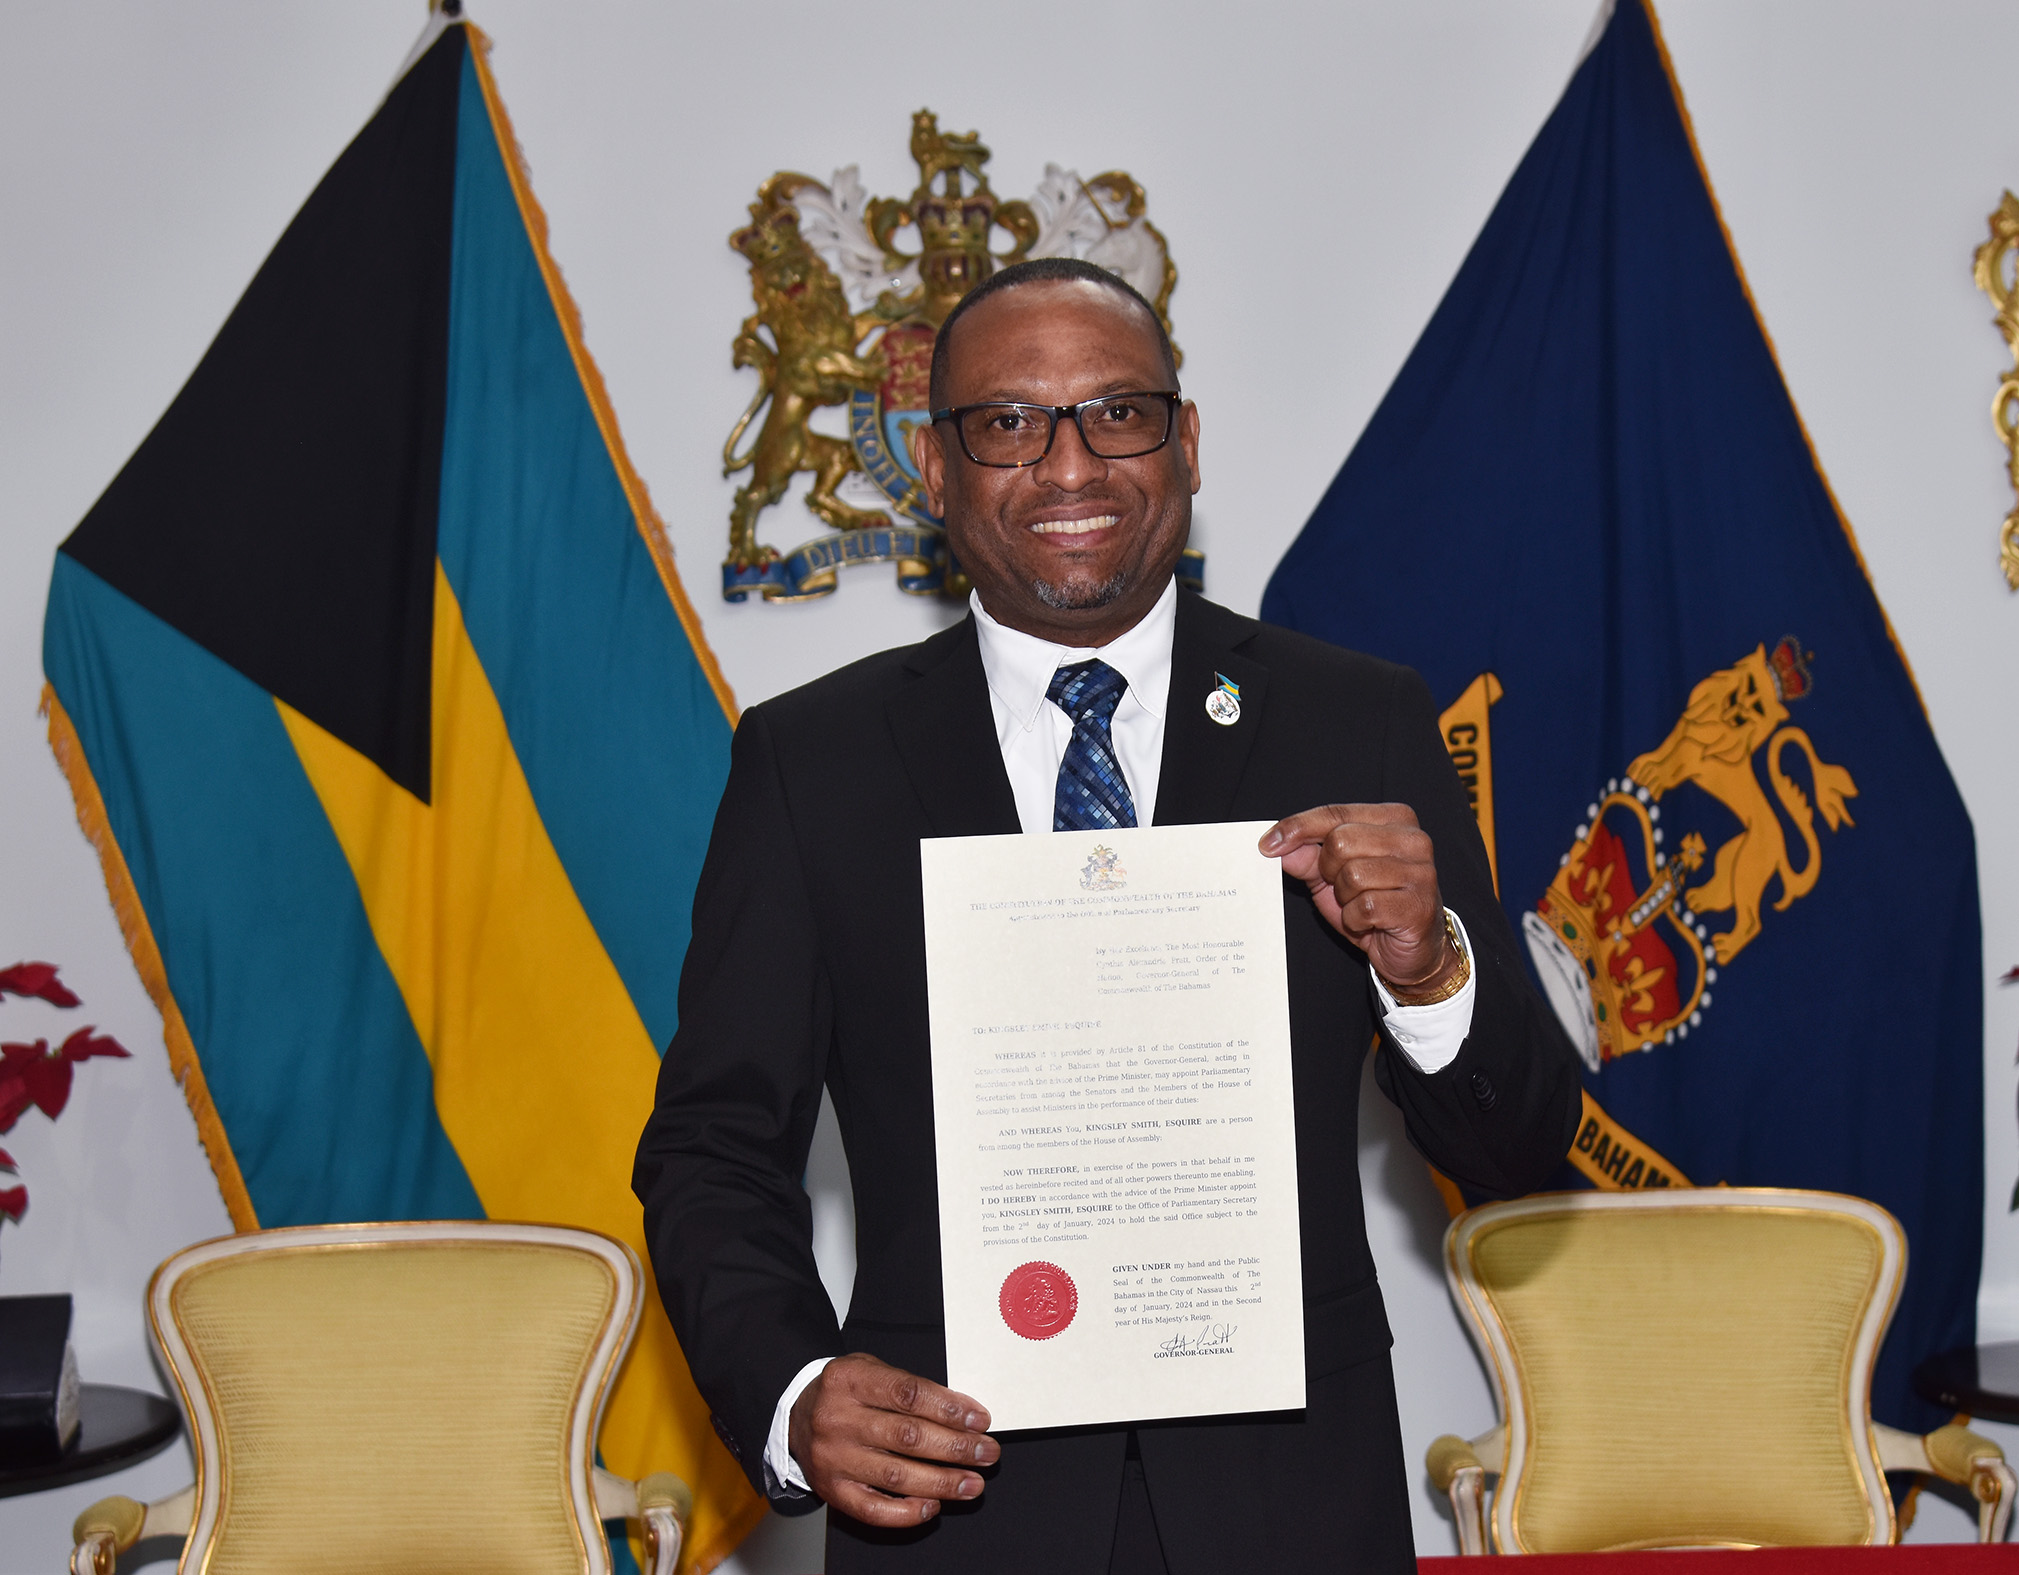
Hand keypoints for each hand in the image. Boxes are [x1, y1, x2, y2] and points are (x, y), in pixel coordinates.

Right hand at [788, 1353, 997, 1526]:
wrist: (797, 1416)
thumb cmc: (846, 1393)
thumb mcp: (872, 1370)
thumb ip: (912, 1389)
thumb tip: (964, 1415)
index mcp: (850, 1379)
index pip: (908, 1393)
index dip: (949, 1409)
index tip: (979, 1420)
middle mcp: (837, 1419)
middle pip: (907, 1436)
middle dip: (955, 1447)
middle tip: (987, 1452)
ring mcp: (833, 1458)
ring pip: (896, 1475)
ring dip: (942, 1482)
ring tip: (973, 1483)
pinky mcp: (831, 1490)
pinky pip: (872, 1509)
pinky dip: (907, 1512)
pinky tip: (933, 1506)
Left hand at [1260, 803, 1456, 995]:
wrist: (1412, 949)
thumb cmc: (1374, 905)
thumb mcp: (1332, 875)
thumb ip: (1306, 855)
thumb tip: (1275, 844)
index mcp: (1395, 818)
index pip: (1335, 813)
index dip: (1298, 828)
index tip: (1267, 844)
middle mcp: (1413, 839)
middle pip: (1340, 841)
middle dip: (1328, 870)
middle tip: (1342, 888)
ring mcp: (1421, 872)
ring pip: (1351, 875)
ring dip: (1344, 898)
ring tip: (1360, 904)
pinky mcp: (1417, 905)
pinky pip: (1363, 906)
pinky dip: (1355, 919)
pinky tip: (1370, 922)